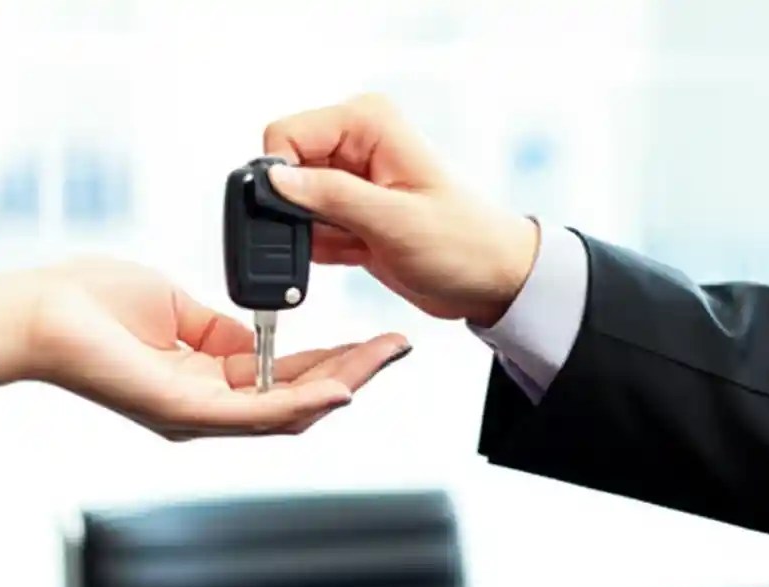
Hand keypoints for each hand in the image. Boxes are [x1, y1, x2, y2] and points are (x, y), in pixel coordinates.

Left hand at [17, 256, 408, 437]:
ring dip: (343, 384)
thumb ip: (220, 329)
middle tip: (396, 348)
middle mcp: (204, 408)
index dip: (333, 360)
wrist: (37, 310)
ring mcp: (195, 415)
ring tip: (384, 359)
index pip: (282, 378)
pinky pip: (256, 413)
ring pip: (287, 410)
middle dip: (353, 372)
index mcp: (203, 382)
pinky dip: (302, 402)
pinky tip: (340, 387)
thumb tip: (257, 339)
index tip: (373, 338)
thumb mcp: (176, 309)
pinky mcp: (183, 410)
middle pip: (296, 399)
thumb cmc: (88, 303)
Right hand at [262, 93, 540, 326]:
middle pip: (285, 169)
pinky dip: (320, 250)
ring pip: (292, 203)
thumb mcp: (394, 221)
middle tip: (334, 235)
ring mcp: (350, 181)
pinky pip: (308, 229)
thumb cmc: (465, 243)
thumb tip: (274, 179)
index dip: (281, 175)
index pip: (288, 133)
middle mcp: (355, 144)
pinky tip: (357, 255)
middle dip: (295, 209)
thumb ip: (330, 196)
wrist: (494, 281)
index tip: (300, 211)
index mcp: (368, 123)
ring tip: (356, 245)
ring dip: (311, 234)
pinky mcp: (348, 215)